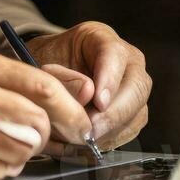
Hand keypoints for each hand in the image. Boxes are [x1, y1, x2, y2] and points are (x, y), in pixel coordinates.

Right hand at [0, 48, 94, 179]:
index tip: (80, 123)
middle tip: (29, 138)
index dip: (70, 108)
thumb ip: (21, 79)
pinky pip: (0, 173)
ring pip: (23, 151)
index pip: (42, 84)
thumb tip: (82, 89)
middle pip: (38, 122)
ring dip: (17, 154)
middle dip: (42, 136)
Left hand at [26, 22, 151, 149]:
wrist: (48, 79)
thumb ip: (62, 78)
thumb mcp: (43, 64)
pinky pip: (131, 129)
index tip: (98, 101)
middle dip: (113, 113)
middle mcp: (125, 60)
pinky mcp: (133, 111)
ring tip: (84, 138)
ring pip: (136, 112)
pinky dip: (110, 139)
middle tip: (91, 131)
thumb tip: (87, 95)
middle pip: (136, 86)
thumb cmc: (45, 66)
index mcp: (100, 37)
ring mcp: (133, 86)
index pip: (114, 54)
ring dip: (111, 130)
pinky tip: (90, 142)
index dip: (109, 79)